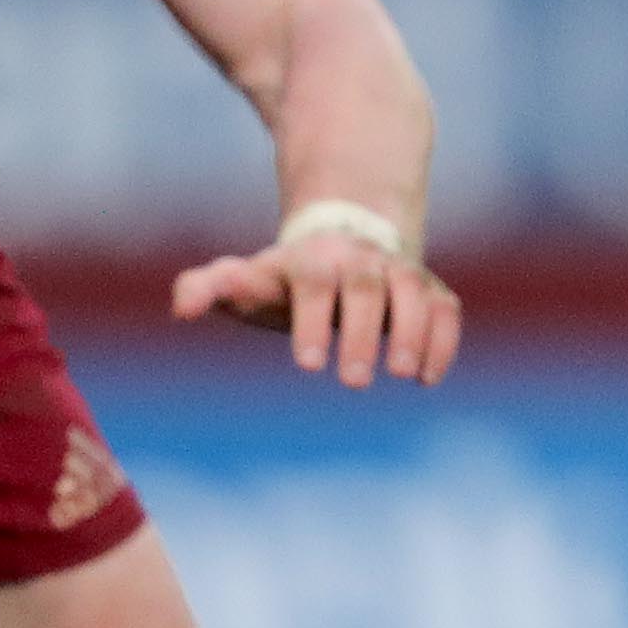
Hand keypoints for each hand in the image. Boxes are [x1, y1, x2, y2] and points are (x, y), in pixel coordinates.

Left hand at [171, 220, 462, 384]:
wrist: (343, 244)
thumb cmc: (284, 280)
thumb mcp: (246, 280)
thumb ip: (208, 288)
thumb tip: (181, 309)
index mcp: (312, 259)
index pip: (315, 281)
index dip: (313, 319)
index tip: (307, 366)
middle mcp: (360, 260)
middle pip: (366, 285)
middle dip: (363, 332)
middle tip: (353, 382)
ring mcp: (399, 272)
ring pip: (414, 291)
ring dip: (412, 331)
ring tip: (401, 375)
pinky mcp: (429, 292)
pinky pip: (446, 308)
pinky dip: (443, 340)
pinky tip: (427, 378)